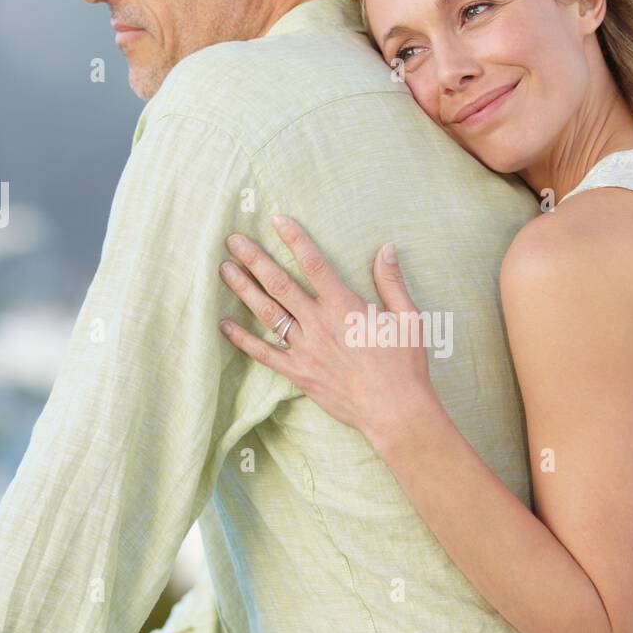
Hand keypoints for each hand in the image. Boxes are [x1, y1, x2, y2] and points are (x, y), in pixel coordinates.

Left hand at [217, 216, 438, 450]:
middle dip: (255, 259)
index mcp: (345, 307)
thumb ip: (392, 282)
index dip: (295, 239)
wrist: (394, 412)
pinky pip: (264, 354)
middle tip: (233, 241)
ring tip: (224, 270)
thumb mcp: (408, 318)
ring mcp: (306, 349)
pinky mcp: (299, 373)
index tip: (278, 221)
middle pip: (280, 285)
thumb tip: (387, 248)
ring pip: (268, 314)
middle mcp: (320, 325)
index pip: (315, 264)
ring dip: (244, 289)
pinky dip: (243, 340)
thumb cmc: (405, 365)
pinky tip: (225, 324)